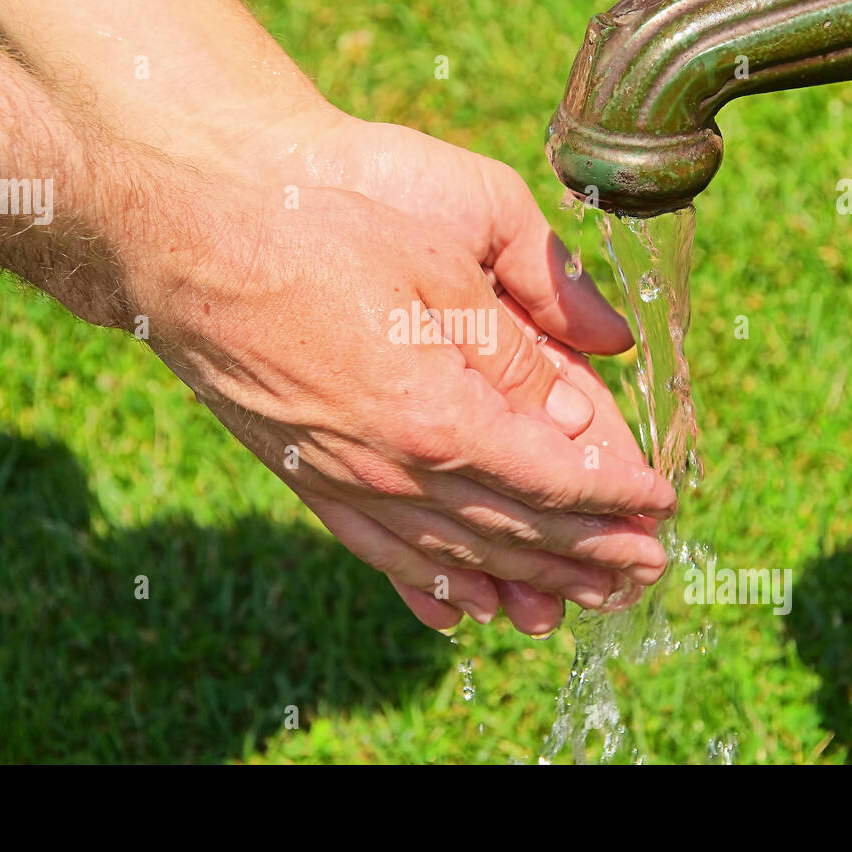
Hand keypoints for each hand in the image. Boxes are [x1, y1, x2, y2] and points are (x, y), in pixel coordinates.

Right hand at [111, 146, 672, 635]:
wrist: (189, 256)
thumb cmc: (316, 241)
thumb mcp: (438, 269)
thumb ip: (516, 351)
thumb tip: (582, 409)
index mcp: (441, 414)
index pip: (557, 477)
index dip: (618, 495)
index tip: (663, 504)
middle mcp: (397, 472)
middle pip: (518, 530)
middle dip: (592, 553)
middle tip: (645, 569)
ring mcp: (349, 486)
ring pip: (460, 557)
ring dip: (529, 582)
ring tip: (580, 602)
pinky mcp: (311, 485)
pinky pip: (386, 558)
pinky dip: (437, 588)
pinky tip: (464, 610)